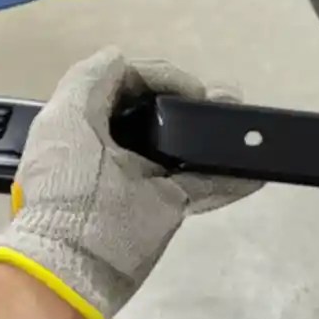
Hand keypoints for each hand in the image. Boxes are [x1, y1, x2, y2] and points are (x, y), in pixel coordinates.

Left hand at [0, 47, 262, 318]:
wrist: (75, 262)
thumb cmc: (68, 183)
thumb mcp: (65, 118)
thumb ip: (89, 78)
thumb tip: (120, 56)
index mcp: (90, 125)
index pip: (128, 85)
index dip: (158, 77)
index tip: (186, 88)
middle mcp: (118, 146)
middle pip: (162, 112)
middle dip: (194, 100)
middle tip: (223, 100)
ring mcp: (146, 177)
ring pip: (187, 144)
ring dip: (216, 131)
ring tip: (240, 119)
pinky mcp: (168, 205)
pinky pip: (204, 186)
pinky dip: (231, 179)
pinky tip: (254, 171)